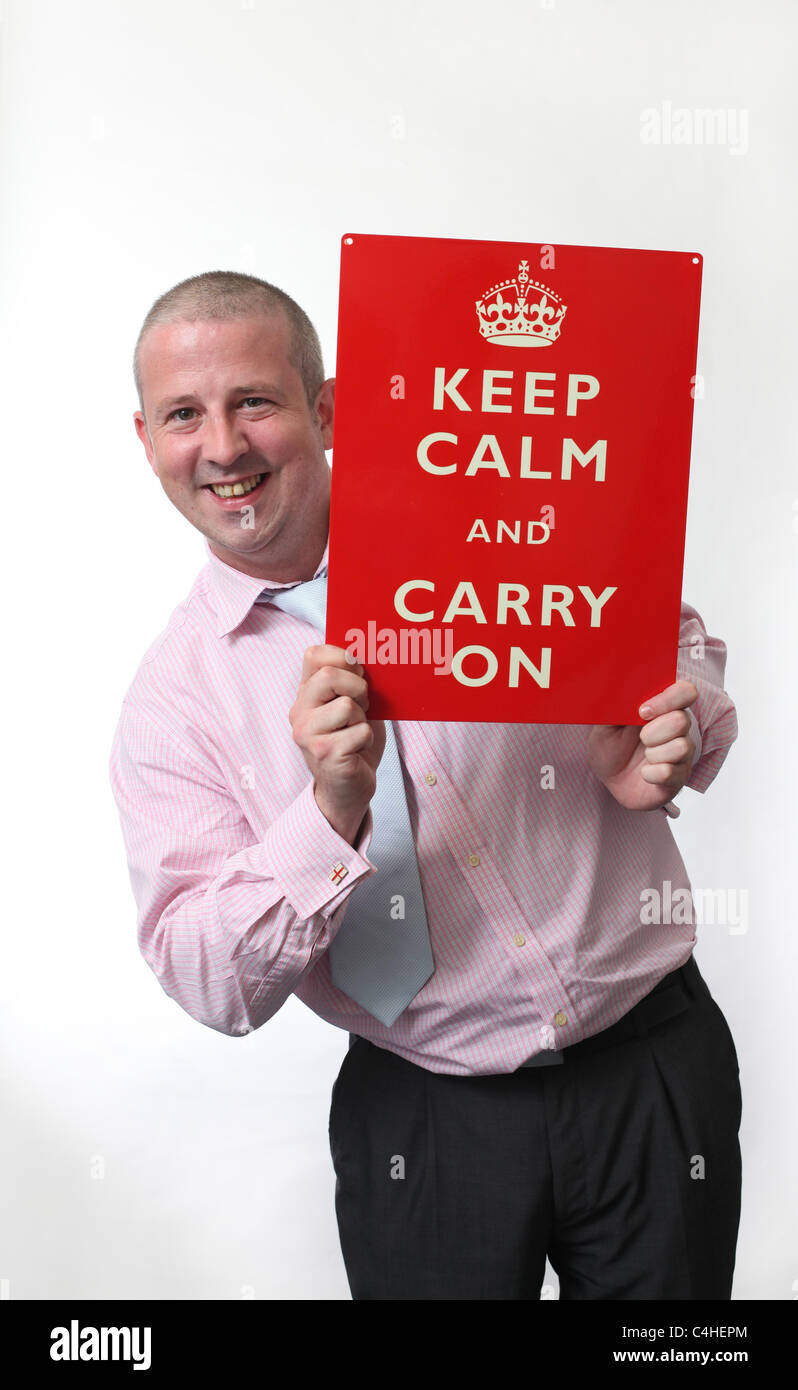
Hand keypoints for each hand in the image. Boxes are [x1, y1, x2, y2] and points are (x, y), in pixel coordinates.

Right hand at [288, 644, 385, 841]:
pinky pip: (360, 731)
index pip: (313, 655)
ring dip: (363, 718)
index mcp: (305, 695)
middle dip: (358, 687)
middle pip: (329, 676)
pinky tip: (358, 749)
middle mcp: (300, 713)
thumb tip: (366, 653)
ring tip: (357, 731)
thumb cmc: (353, 742)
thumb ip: (350, 681)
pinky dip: (367, 738)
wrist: (348, 789)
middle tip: (363, 705)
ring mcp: (309, 734)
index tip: (358, 673)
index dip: (342, 656)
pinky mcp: (325, 754)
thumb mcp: (352, 705)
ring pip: (347, 705)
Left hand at [585, 680, 698, 810]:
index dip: (669, 699)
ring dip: (653, 754)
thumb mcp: (605, 725)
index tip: (643, 711)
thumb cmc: (612, 748)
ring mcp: (682, 754)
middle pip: (683, 720)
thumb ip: (614, 706)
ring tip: (644, 757)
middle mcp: (679, 728)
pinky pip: (670, 773)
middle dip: (654, 730)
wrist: (610, 780)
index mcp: (664, 708)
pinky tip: (644, 773)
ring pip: (681, 747)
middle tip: (641, 738)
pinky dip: (651, 774)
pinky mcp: (679, 777)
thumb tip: (620, 690)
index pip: (685, 692)